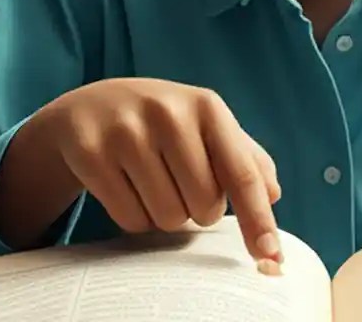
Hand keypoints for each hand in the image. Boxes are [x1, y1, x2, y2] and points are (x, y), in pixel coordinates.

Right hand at [37, 77, 282, 265]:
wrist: (88, 108)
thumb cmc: (162, 124)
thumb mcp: (204, 126)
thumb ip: (244, 158)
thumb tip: (273, 195)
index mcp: (206, 106)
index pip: (241, 173)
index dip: (258, 219)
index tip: (270, 255)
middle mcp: (168, 112)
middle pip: (205, 205)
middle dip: (199, 210)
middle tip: (181, 185)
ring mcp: (126, 131)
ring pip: (167, 217)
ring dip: (166, 215)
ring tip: (152, 183)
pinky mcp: (91, 153)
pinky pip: (130, 219)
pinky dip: (135, 218)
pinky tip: (126, 188)